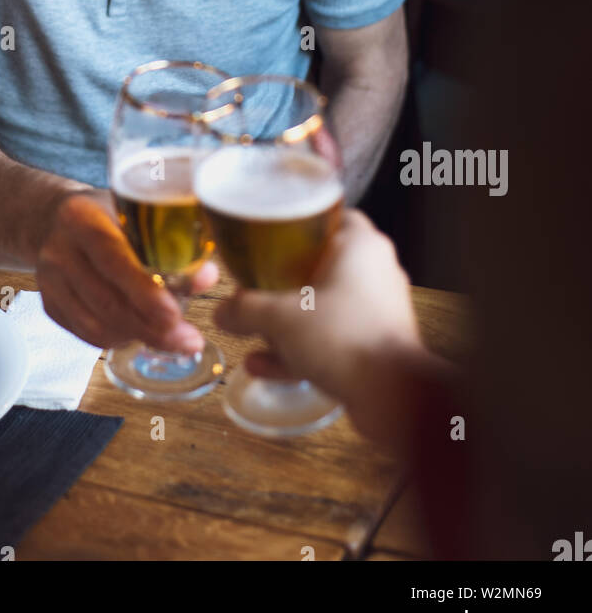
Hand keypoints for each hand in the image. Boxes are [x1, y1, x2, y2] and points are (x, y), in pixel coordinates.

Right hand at [36, 187, 218, 350]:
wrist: (54, 219)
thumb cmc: (108, 215)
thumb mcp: (137, 214)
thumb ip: (172, 243)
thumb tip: (208, 276)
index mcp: (81, 217)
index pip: (112, 259)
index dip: (144, 292)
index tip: (174, 314)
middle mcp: (59, 250)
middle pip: (106, 301)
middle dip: (151, 328)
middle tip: (188, 340)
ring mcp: (49, 281)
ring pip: (96, 325)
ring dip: (138, 337)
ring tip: (172, 338)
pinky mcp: (48, 305)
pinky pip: (87, 334)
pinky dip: (118, 339)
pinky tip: (141, 333)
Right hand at [213, 209, 423, 421]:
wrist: (392, 396)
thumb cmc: (343, 337)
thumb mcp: (280, 317)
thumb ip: (245, 310)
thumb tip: (221, 311)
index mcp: (360, 246)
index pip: (331, 216)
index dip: (299, 223)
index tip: (271, 234)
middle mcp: (375, 272)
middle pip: (323, 264)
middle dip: (284, 280)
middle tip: (255, 285)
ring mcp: (377, 310)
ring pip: (325, 306)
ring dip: (287, 322)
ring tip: (250, 334)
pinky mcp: (375, 344)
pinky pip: (331, 338)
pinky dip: (300, 349)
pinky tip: (262, 366)